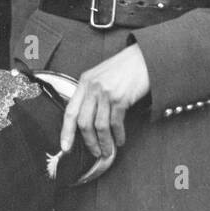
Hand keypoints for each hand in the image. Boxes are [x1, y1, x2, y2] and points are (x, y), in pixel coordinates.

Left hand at [61, 44, 150, 158]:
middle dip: (89, 142)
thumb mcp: (101, 75)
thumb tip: (88, 117)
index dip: (66, 131)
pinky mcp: (120, 98)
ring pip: (99, 126)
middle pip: (83, 122)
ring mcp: (106, 93)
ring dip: (104, 142)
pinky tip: (120, 140)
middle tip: (95, 152)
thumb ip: (91, 92)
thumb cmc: (125, 67)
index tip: (65, 147)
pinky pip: (115, 123)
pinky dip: (117, 135)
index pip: (70, 111)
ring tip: (108, 151)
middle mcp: (92, 87)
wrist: (144, 58)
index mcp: (84, 82)